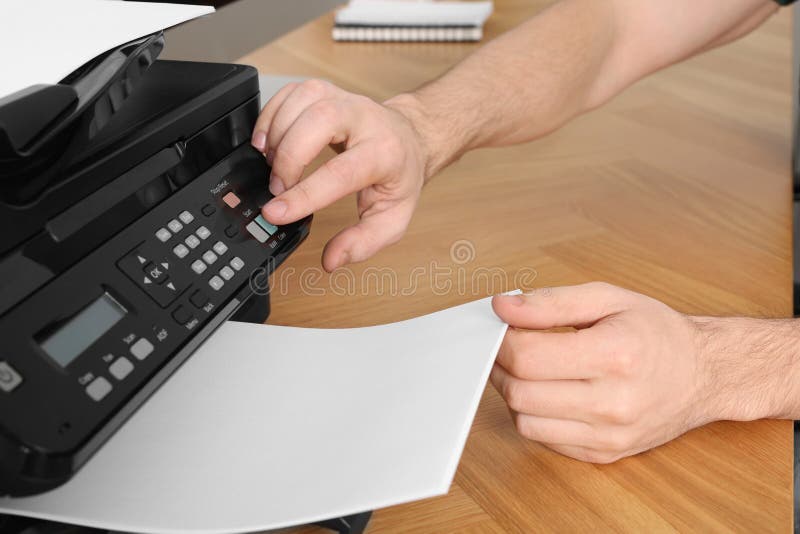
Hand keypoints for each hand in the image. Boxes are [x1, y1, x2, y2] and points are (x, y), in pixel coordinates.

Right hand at [251, 80, 429, 270]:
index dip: (304, 194)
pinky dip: (271, 116)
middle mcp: (365, 118)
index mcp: (384, 153)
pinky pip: (290, 92)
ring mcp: (344, 99)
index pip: (341, 172)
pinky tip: (269, 142)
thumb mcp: (393, 217)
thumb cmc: (399, 177)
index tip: (276, 212)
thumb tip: (332, 260)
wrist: (409, 138)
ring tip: (272, 166)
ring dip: (276, 135)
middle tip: (278, 188)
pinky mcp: (325, 91)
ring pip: (303, 100)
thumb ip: (363, 242)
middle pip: (320, 120)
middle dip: (289, 156)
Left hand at [489, 282, 711, 462]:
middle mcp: (613, 403)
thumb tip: (502, 308)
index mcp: (614, 356)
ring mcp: (609, 435)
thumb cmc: (657, 332)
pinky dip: (534, 415)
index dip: (502, 341)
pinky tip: (549, 393)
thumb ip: (551, 302)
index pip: (527, 357)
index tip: (501, 328)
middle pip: (520, 393)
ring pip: (525, 422)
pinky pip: (544, 439)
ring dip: (514, 394)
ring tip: (529, 370)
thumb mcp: (607, 298)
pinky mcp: (604, 455)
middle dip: (501, 366)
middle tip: (508, 347)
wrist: (706, 374)